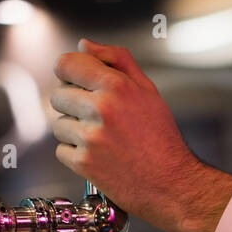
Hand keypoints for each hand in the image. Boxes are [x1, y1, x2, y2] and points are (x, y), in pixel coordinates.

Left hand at [51, 40, 231, 231]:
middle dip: (72, 105)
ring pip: (58, 125)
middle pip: (58, 95)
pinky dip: (76, 155)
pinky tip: (100, 158)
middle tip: (95, 118)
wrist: (173, 185)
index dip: (67, 72)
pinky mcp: (84, 163)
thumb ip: (117, 62)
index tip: (73, 81)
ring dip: (74, 132)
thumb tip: (83, 46)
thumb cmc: (163, 140)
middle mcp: (101, 109)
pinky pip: (61, 151)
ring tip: (102, 141)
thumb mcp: (149, 92)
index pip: (67, 64)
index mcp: (117, 86)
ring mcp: (90, 137)